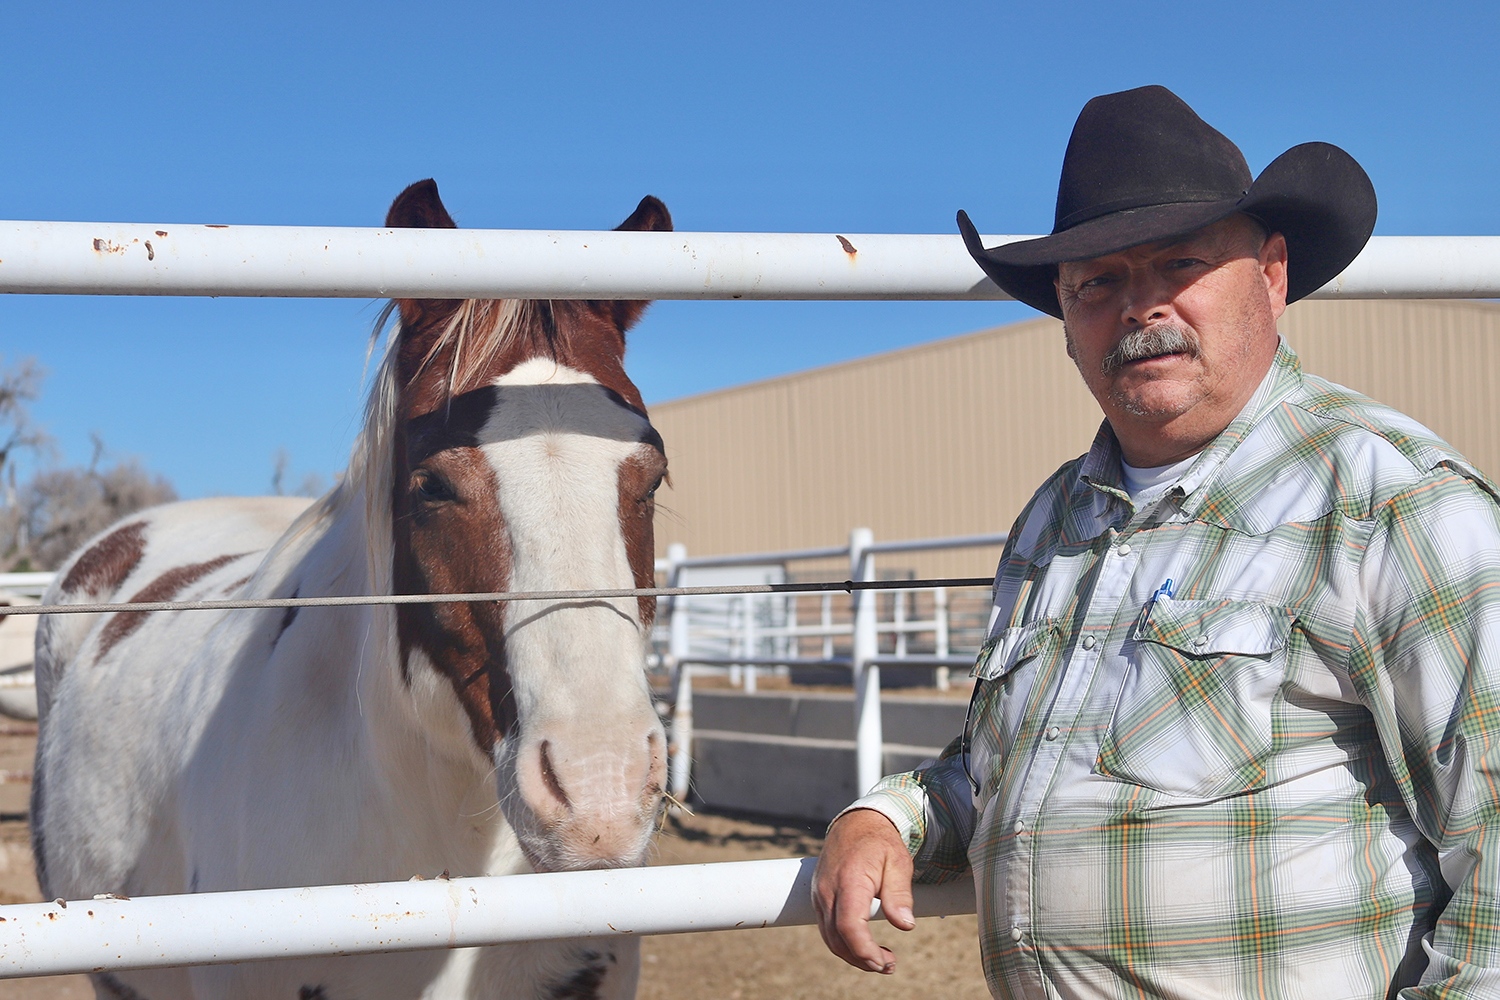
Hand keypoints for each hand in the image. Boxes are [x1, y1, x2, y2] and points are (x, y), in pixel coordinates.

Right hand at [811, 808, 915, 973]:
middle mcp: (828, 890)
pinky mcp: (819, 899)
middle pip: (837, 939)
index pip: (849, 925)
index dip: (865, 950)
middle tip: (889, 965)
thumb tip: (905, 925)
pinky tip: (864, 947)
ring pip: (830, 938)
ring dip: (853, 956)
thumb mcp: (899, 862)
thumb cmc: (880, 843)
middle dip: (862, 959)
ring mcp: (820, 895)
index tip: (884, 961)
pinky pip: (827, 929)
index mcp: (850, 880)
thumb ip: (900, 894)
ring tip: (881, 960)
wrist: (855, 823)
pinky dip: (844, 944)